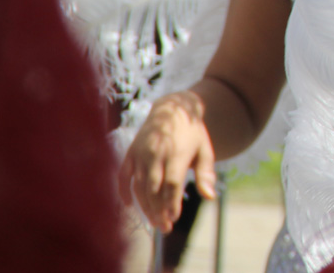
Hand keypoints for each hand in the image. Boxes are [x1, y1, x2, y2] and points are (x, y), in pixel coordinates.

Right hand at [118, 91, 217, 232]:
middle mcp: (156, 153)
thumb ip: (207, 173)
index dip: (171, 203)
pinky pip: (123, 175)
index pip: (172, 184)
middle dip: (157, 210)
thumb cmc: (193, 133)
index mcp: (177, 153)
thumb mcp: (205, 149)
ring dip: (144, 206)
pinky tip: (128, 206)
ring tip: (154, 221)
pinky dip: (123, 191)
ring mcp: (141, 153)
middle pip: (153, 188)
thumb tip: (210, 197)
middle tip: (164, 227)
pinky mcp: (131, 152)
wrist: (174, 107)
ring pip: (138, 185)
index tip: (173, 218)